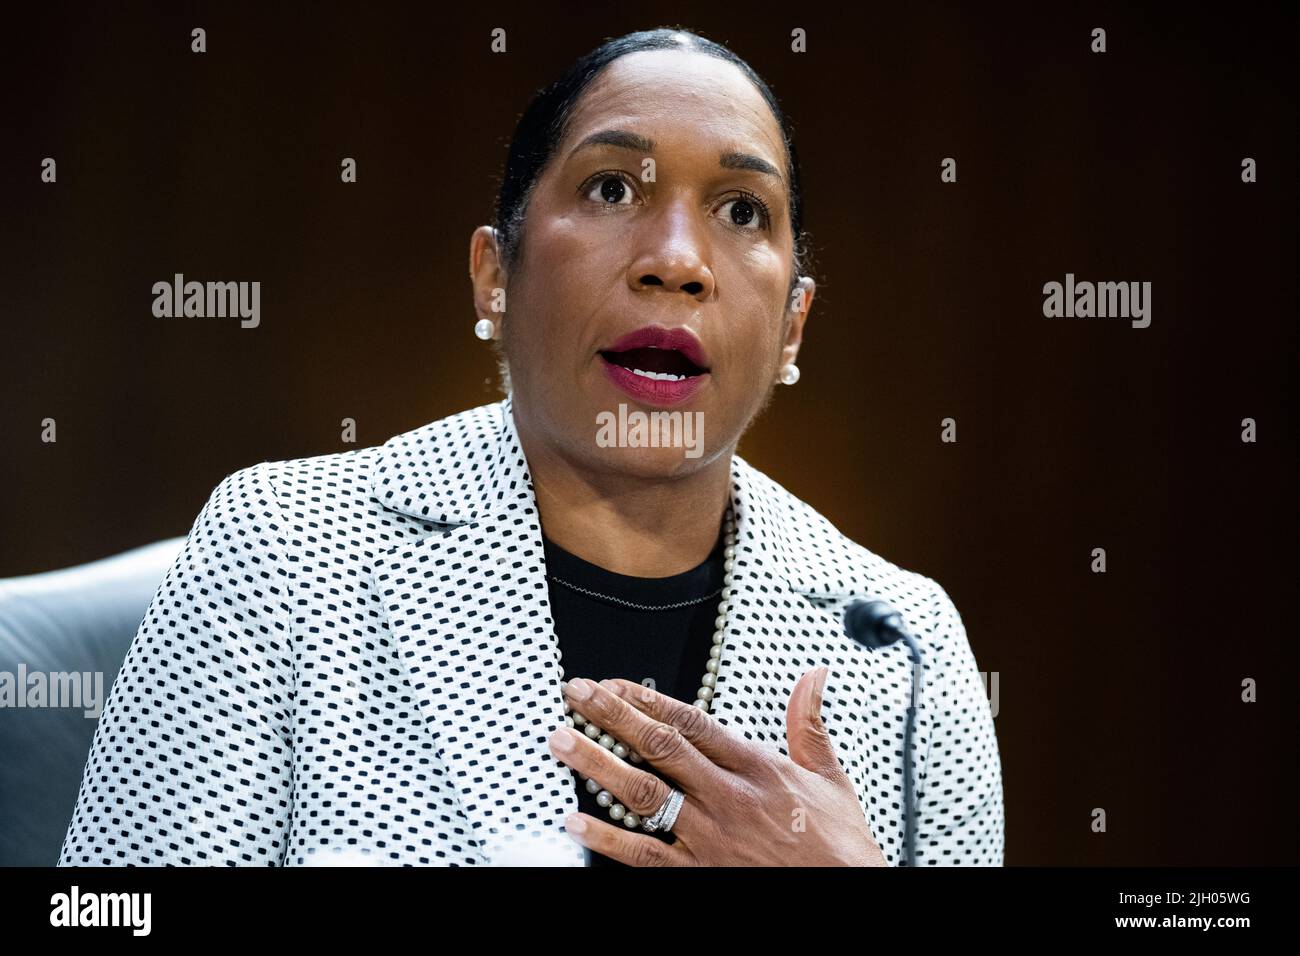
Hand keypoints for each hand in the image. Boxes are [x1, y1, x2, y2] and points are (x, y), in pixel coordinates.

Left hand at [548, 666, 887, 865]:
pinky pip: (643, 855)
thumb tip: (813, 676)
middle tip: (574, 693)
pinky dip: (606, 838)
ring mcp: (710, 839)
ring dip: (596, 765)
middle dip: (611, 717)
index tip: (614, 684)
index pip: (691, 723)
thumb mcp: (831, 777)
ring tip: (560, 741)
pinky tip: (575, 820)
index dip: (648, 700)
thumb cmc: (838, 845)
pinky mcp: (698, 874)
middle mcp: (728, 799)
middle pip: (659, 748)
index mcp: (758, 769)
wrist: (849, 896)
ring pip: (642, 795)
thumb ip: (809, 724)